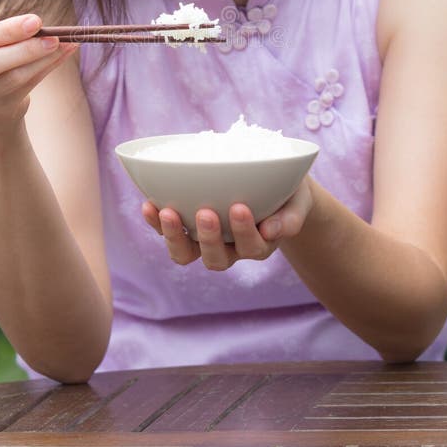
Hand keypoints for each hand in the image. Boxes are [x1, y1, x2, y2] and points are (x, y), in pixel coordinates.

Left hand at [142, 178, 313, 270]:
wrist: (275, 186)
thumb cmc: (288, 192)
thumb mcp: (297, 200)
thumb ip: (291, 216)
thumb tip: (272, 231)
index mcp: (260, 244)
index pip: (253, 247)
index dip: (244, 232)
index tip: (240, 208)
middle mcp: (231, 249)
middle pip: (216, 259)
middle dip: (209, 238)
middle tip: (205, 212)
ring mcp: (207, 241)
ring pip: (187, 254)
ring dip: (174, 236)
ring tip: (166, 212)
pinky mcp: (188, 228)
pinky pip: (169, 233)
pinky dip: (156, 223)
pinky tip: (149, 204)